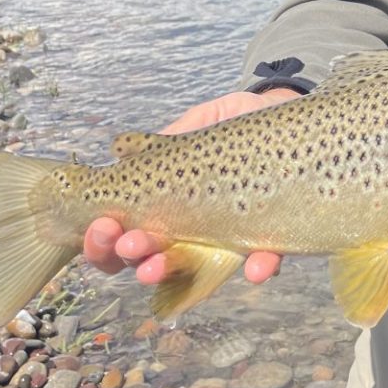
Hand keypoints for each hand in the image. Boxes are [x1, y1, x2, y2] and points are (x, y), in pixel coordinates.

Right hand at [83, 87, 300, 285]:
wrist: (285, 114)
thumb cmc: (234, 123)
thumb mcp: (198, 124)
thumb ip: (167, 140)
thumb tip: (120, 152)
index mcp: (160, 204)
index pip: (120, 234)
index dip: (101, 240)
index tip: (103, 224)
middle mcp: (187, 230)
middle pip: (144, 259)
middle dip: (129, 257)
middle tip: (130, 243)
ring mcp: (226, 237)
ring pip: (194, 270)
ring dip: (171, 272)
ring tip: (155, 269)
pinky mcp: (268, 236)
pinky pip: (263, 260)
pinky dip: (259, 267)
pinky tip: (255, 268)